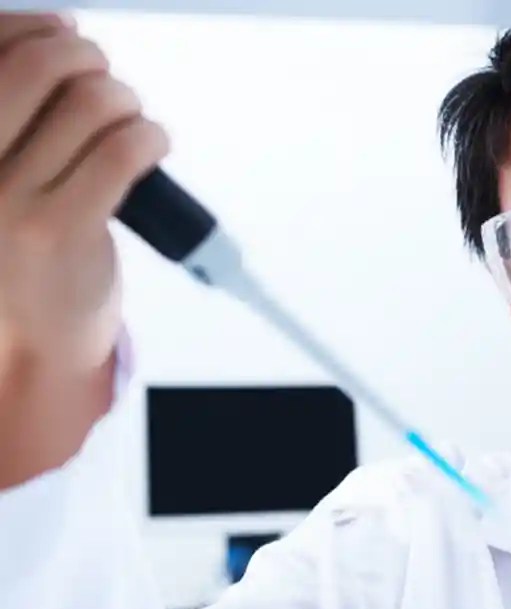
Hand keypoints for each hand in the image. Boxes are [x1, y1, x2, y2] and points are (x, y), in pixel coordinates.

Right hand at [0, 13, 167, 373]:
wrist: (32, 331)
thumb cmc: (17, 237)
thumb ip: (15, 107)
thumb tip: (59, 27)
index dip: (29, 27)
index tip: (62, 29)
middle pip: (35, 67)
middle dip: (83, 58)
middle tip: (102, 77)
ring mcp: (5, 201)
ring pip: (88, 104)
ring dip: (124, 101)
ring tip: (127, 122)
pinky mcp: (60, 229)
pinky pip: (121, 150)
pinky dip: (149, 136)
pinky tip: (151, 145)